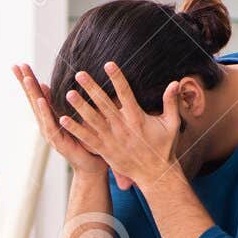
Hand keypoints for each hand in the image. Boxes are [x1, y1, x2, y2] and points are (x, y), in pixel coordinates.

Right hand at [13, 63, 107, 174]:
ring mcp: (50, 133)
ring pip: (39, 110)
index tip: (20, 64)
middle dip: (25, 82)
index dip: (28, 80)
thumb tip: (49, 86)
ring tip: (27, 78)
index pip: (37, 94)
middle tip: (16, 65)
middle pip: (33, 99)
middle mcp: (46, 124)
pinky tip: (40, 99)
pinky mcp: (57, 142)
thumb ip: (63, 103)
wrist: (92, 166)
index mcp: (50, 116)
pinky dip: (44, 111)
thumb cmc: (86, 141)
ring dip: (32, 93)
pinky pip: (49, 124)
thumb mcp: (74, 117)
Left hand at [59, 62, 180, 190]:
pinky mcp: (104, 150)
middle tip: (79, 74)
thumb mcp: (172, 124)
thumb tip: (175, 82)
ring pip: (93, 120)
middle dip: (92, 88)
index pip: (126, 94)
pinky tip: (62, 120)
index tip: (108, 64)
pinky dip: (75, 130)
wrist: (155, 174)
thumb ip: (171, 102)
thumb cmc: (164, 147)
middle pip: (104, 104)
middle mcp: (122, 128)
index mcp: (137, 119)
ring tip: (68, 93)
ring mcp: (112, 139)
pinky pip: (87, 138)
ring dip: (80, 107)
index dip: (117, 78)